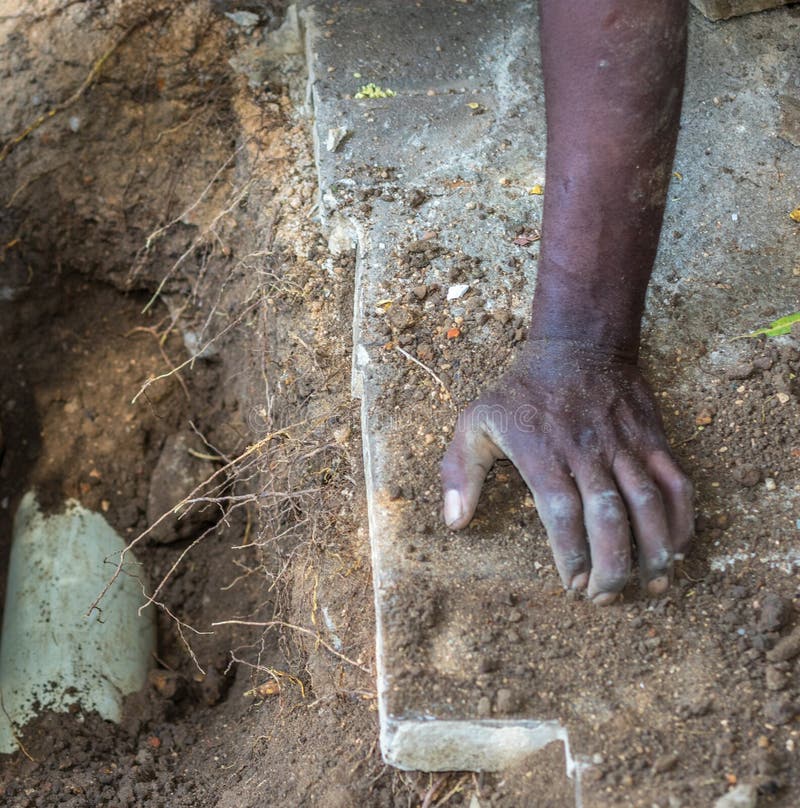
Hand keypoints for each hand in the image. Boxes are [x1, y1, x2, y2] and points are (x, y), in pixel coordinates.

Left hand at [441, 339, 693, 603]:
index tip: (571, 584)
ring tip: (648, 584)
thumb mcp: (475, 421)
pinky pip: (677, 482)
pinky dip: (682, 519)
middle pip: (608, 516)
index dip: (570, 554)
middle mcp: (586, 450)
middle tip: (603, 595)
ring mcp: (624, 444)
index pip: (561, 513)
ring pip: (648, 504)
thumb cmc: (520, 392)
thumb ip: (460, 472)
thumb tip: (454, 523)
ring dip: (652, 550)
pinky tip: (678, 549)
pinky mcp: (652, 439)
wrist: (577, 346)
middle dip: (610, 566)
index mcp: (541, 451)